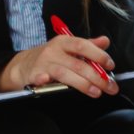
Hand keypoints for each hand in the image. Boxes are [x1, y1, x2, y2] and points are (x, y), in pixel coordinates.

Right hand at [0, 34, 117, 96]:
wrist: (23, 65)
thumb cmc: (49, 57)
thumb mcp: (67, 48)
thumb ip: (87, 46)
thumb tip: (105, 41)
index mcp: (64, 42)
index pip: (83, 45)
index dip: (98, 55)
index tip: (110, 65)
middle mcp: (53, 51)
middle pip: (77, 64)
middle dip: (97, 77)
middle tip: (110, 86)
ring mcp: (43, 64)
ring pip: (64, 74)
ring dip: (82, 84)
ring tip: (96, 92)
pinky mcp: (34, 76)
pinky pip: (41, 80)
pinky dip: (46, 81)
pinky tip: (55, 86)